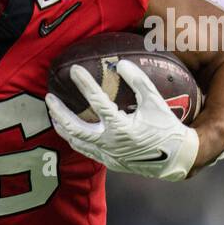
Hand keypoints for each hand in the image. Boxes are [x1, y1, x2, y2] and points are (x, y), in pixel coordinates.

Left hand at [45, 60, 198, 180]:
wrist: (174, 158)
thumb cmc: (165, 127)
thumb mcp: (155, 102)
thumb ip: (139, 81)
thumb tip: (121, 63)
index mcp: (123, 128)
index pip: (97, 102)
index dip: (85, 84)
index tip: (74, 70)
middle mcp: (110, 143)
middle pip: (75, 128)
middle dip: (59, 112)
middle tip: (49, 97)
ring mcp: (107, 154)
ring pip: (75, 141)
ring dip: (62, 126)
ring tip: (53, 113)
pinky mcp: (107, 161)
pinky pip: (84, 149)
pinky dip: (73, 138)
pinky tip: (67, 129)